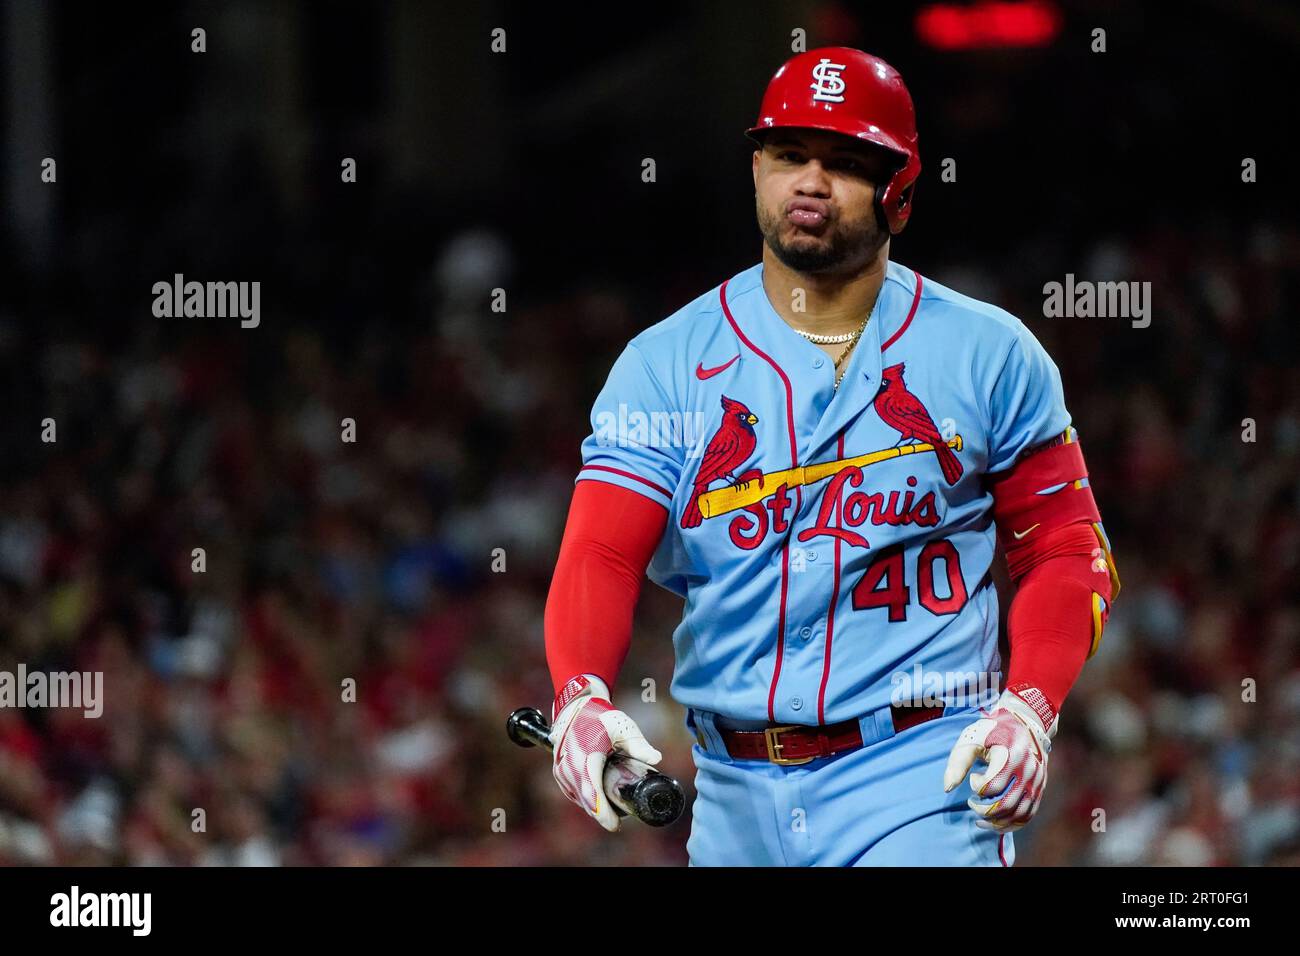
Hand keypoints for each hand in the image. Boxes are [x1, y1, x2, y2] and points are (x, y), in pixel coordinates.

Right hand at [549, 674, 662, 831]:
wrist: (577, 707)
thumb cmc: (601, 717)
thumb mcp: (622, 728)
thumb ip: (638, 745)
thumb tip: (657, 759)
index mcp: (586, 755)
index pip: (591, 790)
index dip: (602, 811)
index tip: (614, 825)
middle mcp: (569, 764)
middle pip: (585, 799)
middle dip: (601, 813)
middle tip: (618, 822)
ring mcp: (561, 768)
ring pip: (577, 797)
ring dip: (592, 807)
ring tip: (610, 813)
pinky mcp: (559, 771)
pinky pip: (571, 791)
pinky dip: (583, 799)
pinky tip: (595, 803)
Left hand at [942, 687, 1056, 831]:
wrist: (1024, 723)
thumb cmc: (991, 732)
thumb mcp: (972, 739)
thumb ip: (958, 762)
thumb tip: (948, 788)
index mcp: (1009, 755)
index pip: (992, 785)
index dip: (977, 786)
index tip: (974, 777)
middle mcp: (1026, 770)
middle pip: (1005, 804)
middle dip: (983, 810)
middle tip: (971, 803)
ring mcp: (1036, 782)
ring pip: (1017, 814)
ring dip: (996, 822)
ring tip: (980, 818)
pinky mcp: (1039, 789)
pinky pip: (1028, 815)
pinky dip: (1011, 824)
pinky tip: (996, 824)